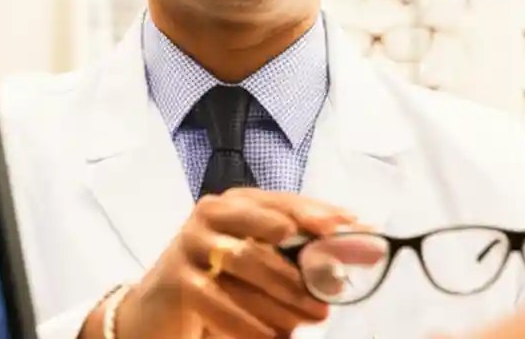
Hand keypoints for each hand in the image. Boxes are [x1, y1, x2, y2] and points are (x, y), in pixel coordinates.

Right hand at [108, 188, 354, 338]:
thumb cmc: (217, 279)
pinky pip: (219, 300)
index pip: (281, 202)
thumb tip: (367, 243)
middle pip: (266, 228)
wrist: (157, 310)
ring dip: (284, 293)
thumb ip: (306, 251)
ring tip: (314, 317)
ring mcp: (190, 245)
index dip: (316, 212)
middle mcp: (210, 216)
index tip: (348, 225)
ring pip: (245, 261)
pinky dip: (249, 321)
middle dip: (305, 260)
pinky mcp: (177, 280)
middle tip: (335, 290)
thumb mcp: (261, 260)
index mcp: (234, 203)